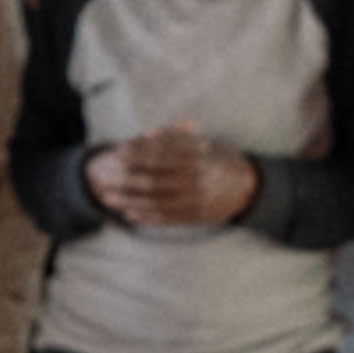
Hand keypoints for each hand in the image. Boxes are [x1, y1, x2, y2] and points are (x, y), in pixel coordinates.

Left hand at [90, 126, 261, 229]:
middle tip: (103, 177)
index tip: (117, 151)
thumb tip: (150, 134)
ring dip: (128, 200)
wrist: (250, 188)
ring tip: (108, 198)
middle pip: (151, 180)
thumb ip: (178, 138)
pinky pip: (165, 218)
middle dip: (124, 179)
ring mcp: (194, 201)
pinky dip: (145, 216)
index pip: (158, 155)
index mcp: (196, 159)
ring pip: (154, 202)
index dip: (136, 152)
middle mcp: (194, 181)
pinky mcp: (194, 217)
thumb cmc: (222, 160)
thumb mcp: (204, 143)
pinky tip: (129, 213)